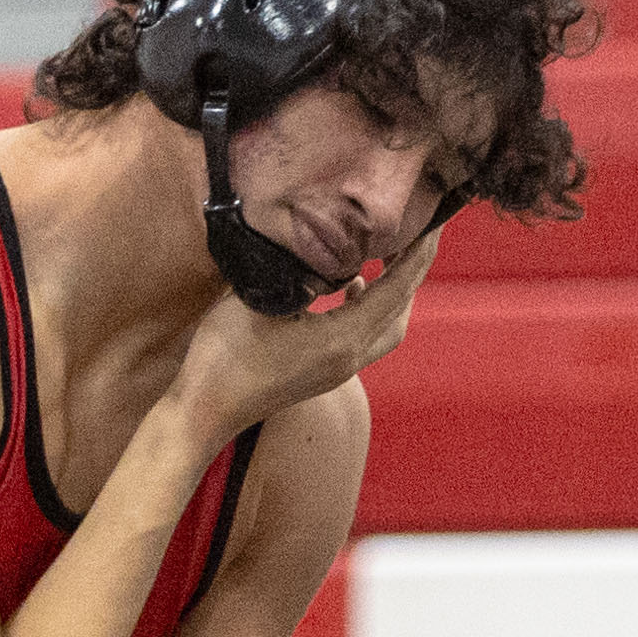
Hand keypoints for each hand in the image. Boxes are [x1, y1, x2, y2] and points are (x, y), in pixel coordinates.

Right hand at [169, 221, 441, 434]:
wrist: (202, 413)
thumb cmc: (223, 356)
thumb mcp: (258, 299)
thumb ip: (294, 271)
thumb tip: (321, 243)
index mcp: (341, 341)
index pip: (396, 290)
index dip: (418, 254)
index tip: (434, 223)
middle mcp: (349, 359)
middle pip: (399, 311)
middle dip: (411, 271)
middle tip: (415, 233)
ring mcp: (338, 370)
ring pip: (384, 327)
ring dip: (390, 291)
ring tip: (385, 253)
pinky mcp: (323, 374)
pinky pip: (362, 335)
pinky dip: (366, 306)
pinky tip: (347, 285)